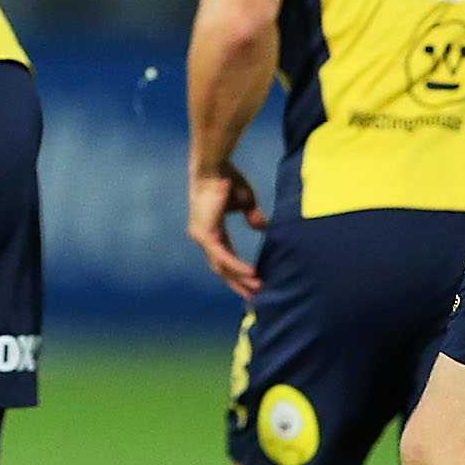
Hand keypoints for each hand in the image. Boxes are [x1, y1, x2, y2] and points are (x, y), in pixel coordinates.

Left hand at [186, 163, 264, 300]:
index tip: (254, 282)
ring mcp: (202, 237)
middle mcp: (204, 237)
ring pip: (223, 266)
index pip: (225, 257)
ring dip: (241, 279)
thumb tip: (262, 227)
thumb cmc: (227, 179)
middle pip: (221, 268)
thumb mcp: (246, 201)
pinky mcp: (205, 235)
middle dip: (238, 283)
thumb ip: (252, 216)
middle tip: (255, 297)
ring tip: (258, 289)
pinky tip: (252, 274)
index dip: (238, 271)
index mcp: (212, 231)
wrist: (215, 166)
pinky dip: (238, 266)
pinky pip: (224, 256)